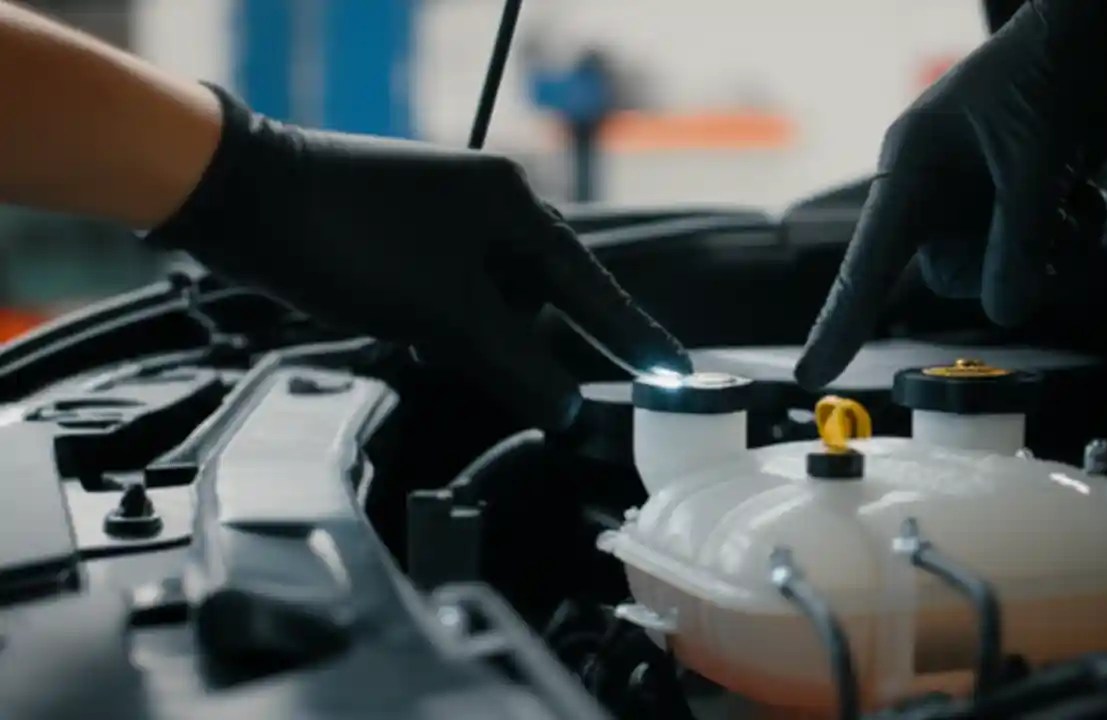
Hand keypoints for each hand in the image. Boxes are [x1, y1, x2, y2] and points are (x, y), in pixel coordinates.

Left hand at [149, 84, 690, 429]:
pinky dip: (438, 326)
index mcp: (512, 205)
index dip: (634, 337)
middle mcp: (487, 206)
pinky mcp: (406, 240)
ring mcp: (445, 222)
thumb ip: (516, 366)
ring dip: (469, 338)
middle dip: (520, 344)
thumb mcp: (444, 315)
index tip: (676, 373)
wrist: (243, 199)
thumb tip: (567, 409)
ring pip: (488, 304)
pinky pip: (449, 297)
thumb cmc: (350, 242)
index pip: (591, 286)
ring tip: (420, 339)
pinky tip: (407, 333)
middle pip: (537, 299)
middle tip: (514, 381)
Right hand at [794, 0, 1106, 389]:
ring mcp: (979, 194)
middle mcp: (936, 185)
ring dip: (1045, 251)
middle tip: (1047, 220)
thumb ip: (1017, 240)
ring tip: (1073, 199)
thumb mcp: (1038, 158)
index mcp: (913, 164)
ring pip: (994, 271)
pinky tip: (1084, 192)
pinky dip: (1066, 237)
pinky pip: (1030, 255)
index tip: (813, 372)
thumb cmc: (1061, 66)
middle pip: (948, 274)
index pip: (868, 259)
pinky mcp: (1020, 199)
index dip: (839, 321)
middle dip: (1002, 264)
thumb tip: (1005, 309)